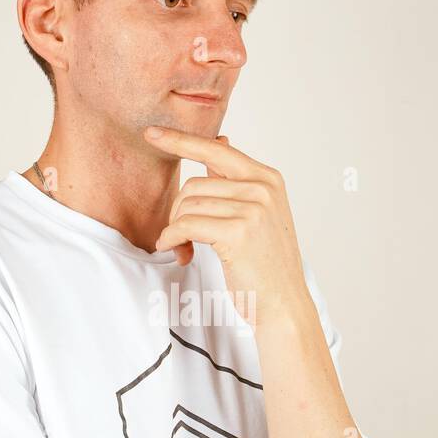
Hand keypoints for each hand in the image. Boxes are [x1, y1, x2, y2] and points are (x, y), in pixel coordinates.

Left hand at [142, 126, 309, 328]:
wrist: (284, 304)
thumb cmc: (267, 265)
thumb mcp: (258, 215)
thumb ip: (236, 181)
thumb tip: (219, 142)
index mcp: (268, 178)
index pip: (216, 149)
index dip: (180, 140)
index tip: (152, 132)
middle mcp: (262, 187)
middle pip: (194, 183)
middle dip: (179, 211)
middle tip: (180, 236)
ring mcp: (253, 208)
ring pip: (187, 205)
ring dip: (176, 229)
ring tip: (184, 248)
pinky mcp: (238, 232)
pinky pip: (186, 224)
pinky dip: (172, 238)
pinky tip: (176, 250)